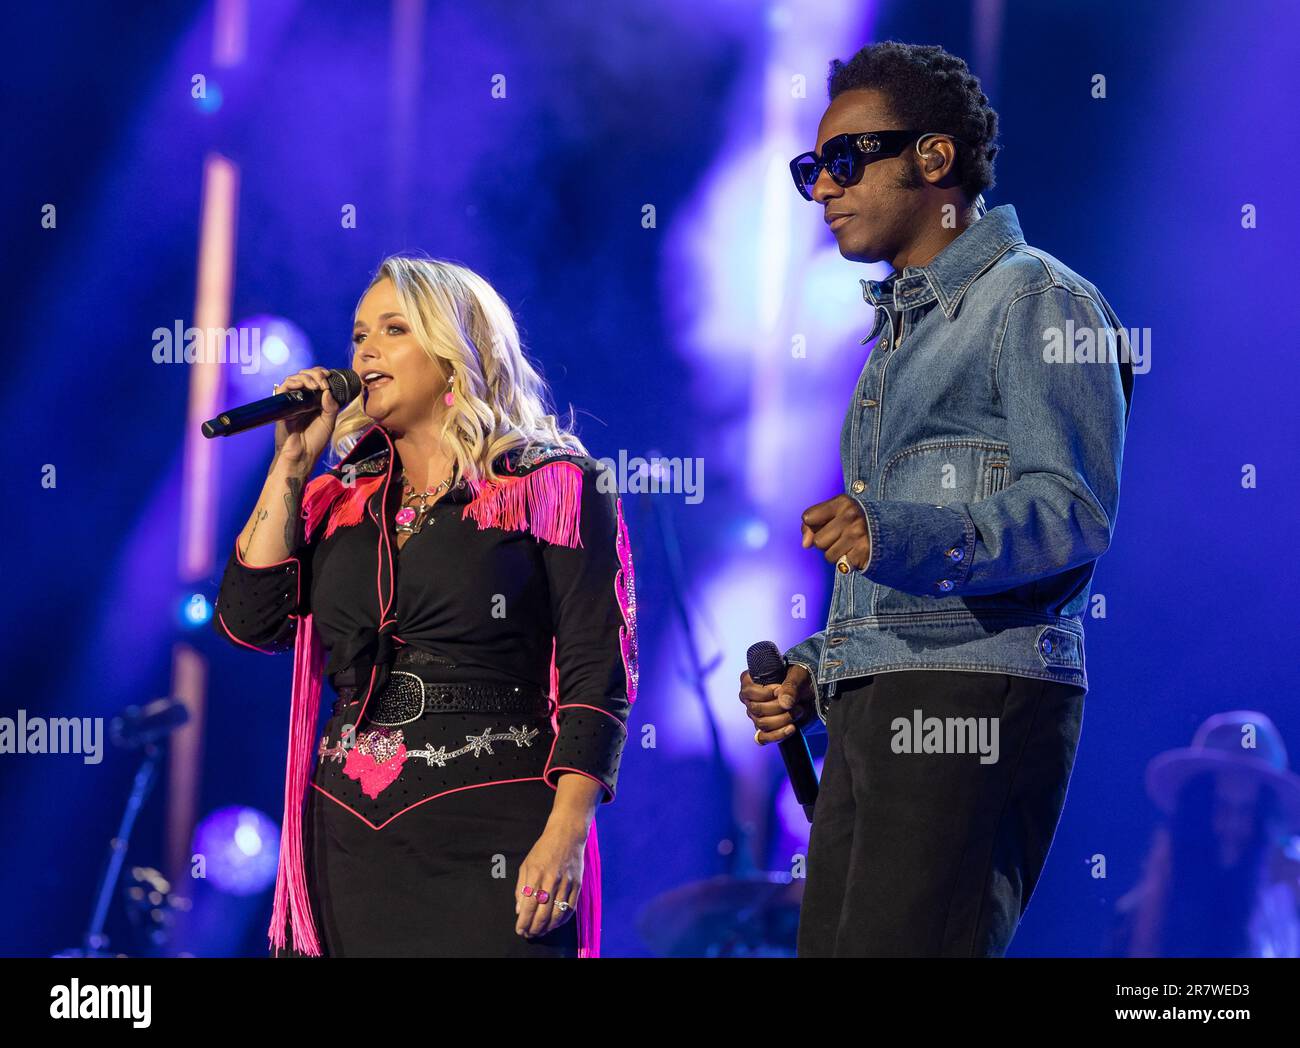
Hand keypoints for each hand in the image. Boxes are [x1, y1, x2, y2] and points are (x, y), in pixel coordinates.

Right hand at [271, 366, 347, 472]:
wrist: (302, 455)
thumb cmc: (315, 441)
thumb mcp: (329, 422)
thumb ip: (331, 406)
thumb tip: (327, 391)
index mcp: (315, 401)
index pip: (316, 379)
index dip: (321, 373)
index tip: (329, 376)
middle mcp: (303, 398)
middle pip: (305, 375)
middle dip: (315, 373)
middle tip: (323, 382)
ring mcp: (292, 401)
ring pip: (294, 379)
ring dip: (306, 377)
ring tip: (315, 386)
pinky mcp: (282, 406)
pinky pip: (282, 388)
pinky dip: (292, 383)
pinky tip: (301, 386)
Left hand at [514, 818, 584, 938]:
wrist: (567, 834)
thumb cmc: (544, 849)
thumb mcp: (526, 864)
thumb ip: (521, 887)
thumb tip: (519, 910)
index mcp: (536, 874)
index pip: (529, 906)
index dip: (524, 922)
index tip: (520, 930)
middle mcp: (552, 880)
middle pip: (543, 913)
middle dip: (535, 929)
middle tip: (530, 934)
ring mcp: (567, 883)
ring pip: (557, 914)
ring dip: (548, 928)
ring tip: (541, 932)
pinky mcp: (578, 884)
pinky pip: (570, 908)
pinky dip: (562, 920)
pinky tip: (555, 924)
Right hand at [740, 663, 814, 743]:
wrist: (810, 692)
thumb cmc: (800, 678)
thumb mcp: (798, 675)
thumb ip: (791, 686)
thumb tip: (784, 703)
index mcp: (750, 682)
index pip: (748, 692)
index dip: (765, 693)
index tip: (780, 689)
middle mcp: (750, 700)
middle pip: (757, 709)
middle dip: (779, 707)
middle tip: (796, 702)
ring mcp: (756, 716)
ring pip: (762, 724)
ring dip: (784, 719)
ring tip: (799, 711)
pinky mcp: (765, 730)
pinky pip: (762, 738)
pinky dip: (777, 735)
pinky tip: (791, 728)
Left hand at [800, 494, 870, 571]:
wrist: (887, 531)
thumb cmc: (853, 522)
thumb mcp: (834, 513)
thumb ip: (812, 525)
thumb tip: (805, 544)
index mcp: (843, 502)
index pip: (808, 518)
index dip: (813, 525)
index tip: (826, 523)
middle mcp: (851, 516)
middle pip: (817, 541)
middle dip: (825, 543)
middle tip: (840, 536)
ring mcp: (859, 535)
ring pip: (828, 555)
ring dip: (835, 553)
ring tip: (848, 544)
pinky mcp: (864, 552)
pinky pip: (840, 564)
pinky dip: (845, 561)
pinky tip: (855, 552)